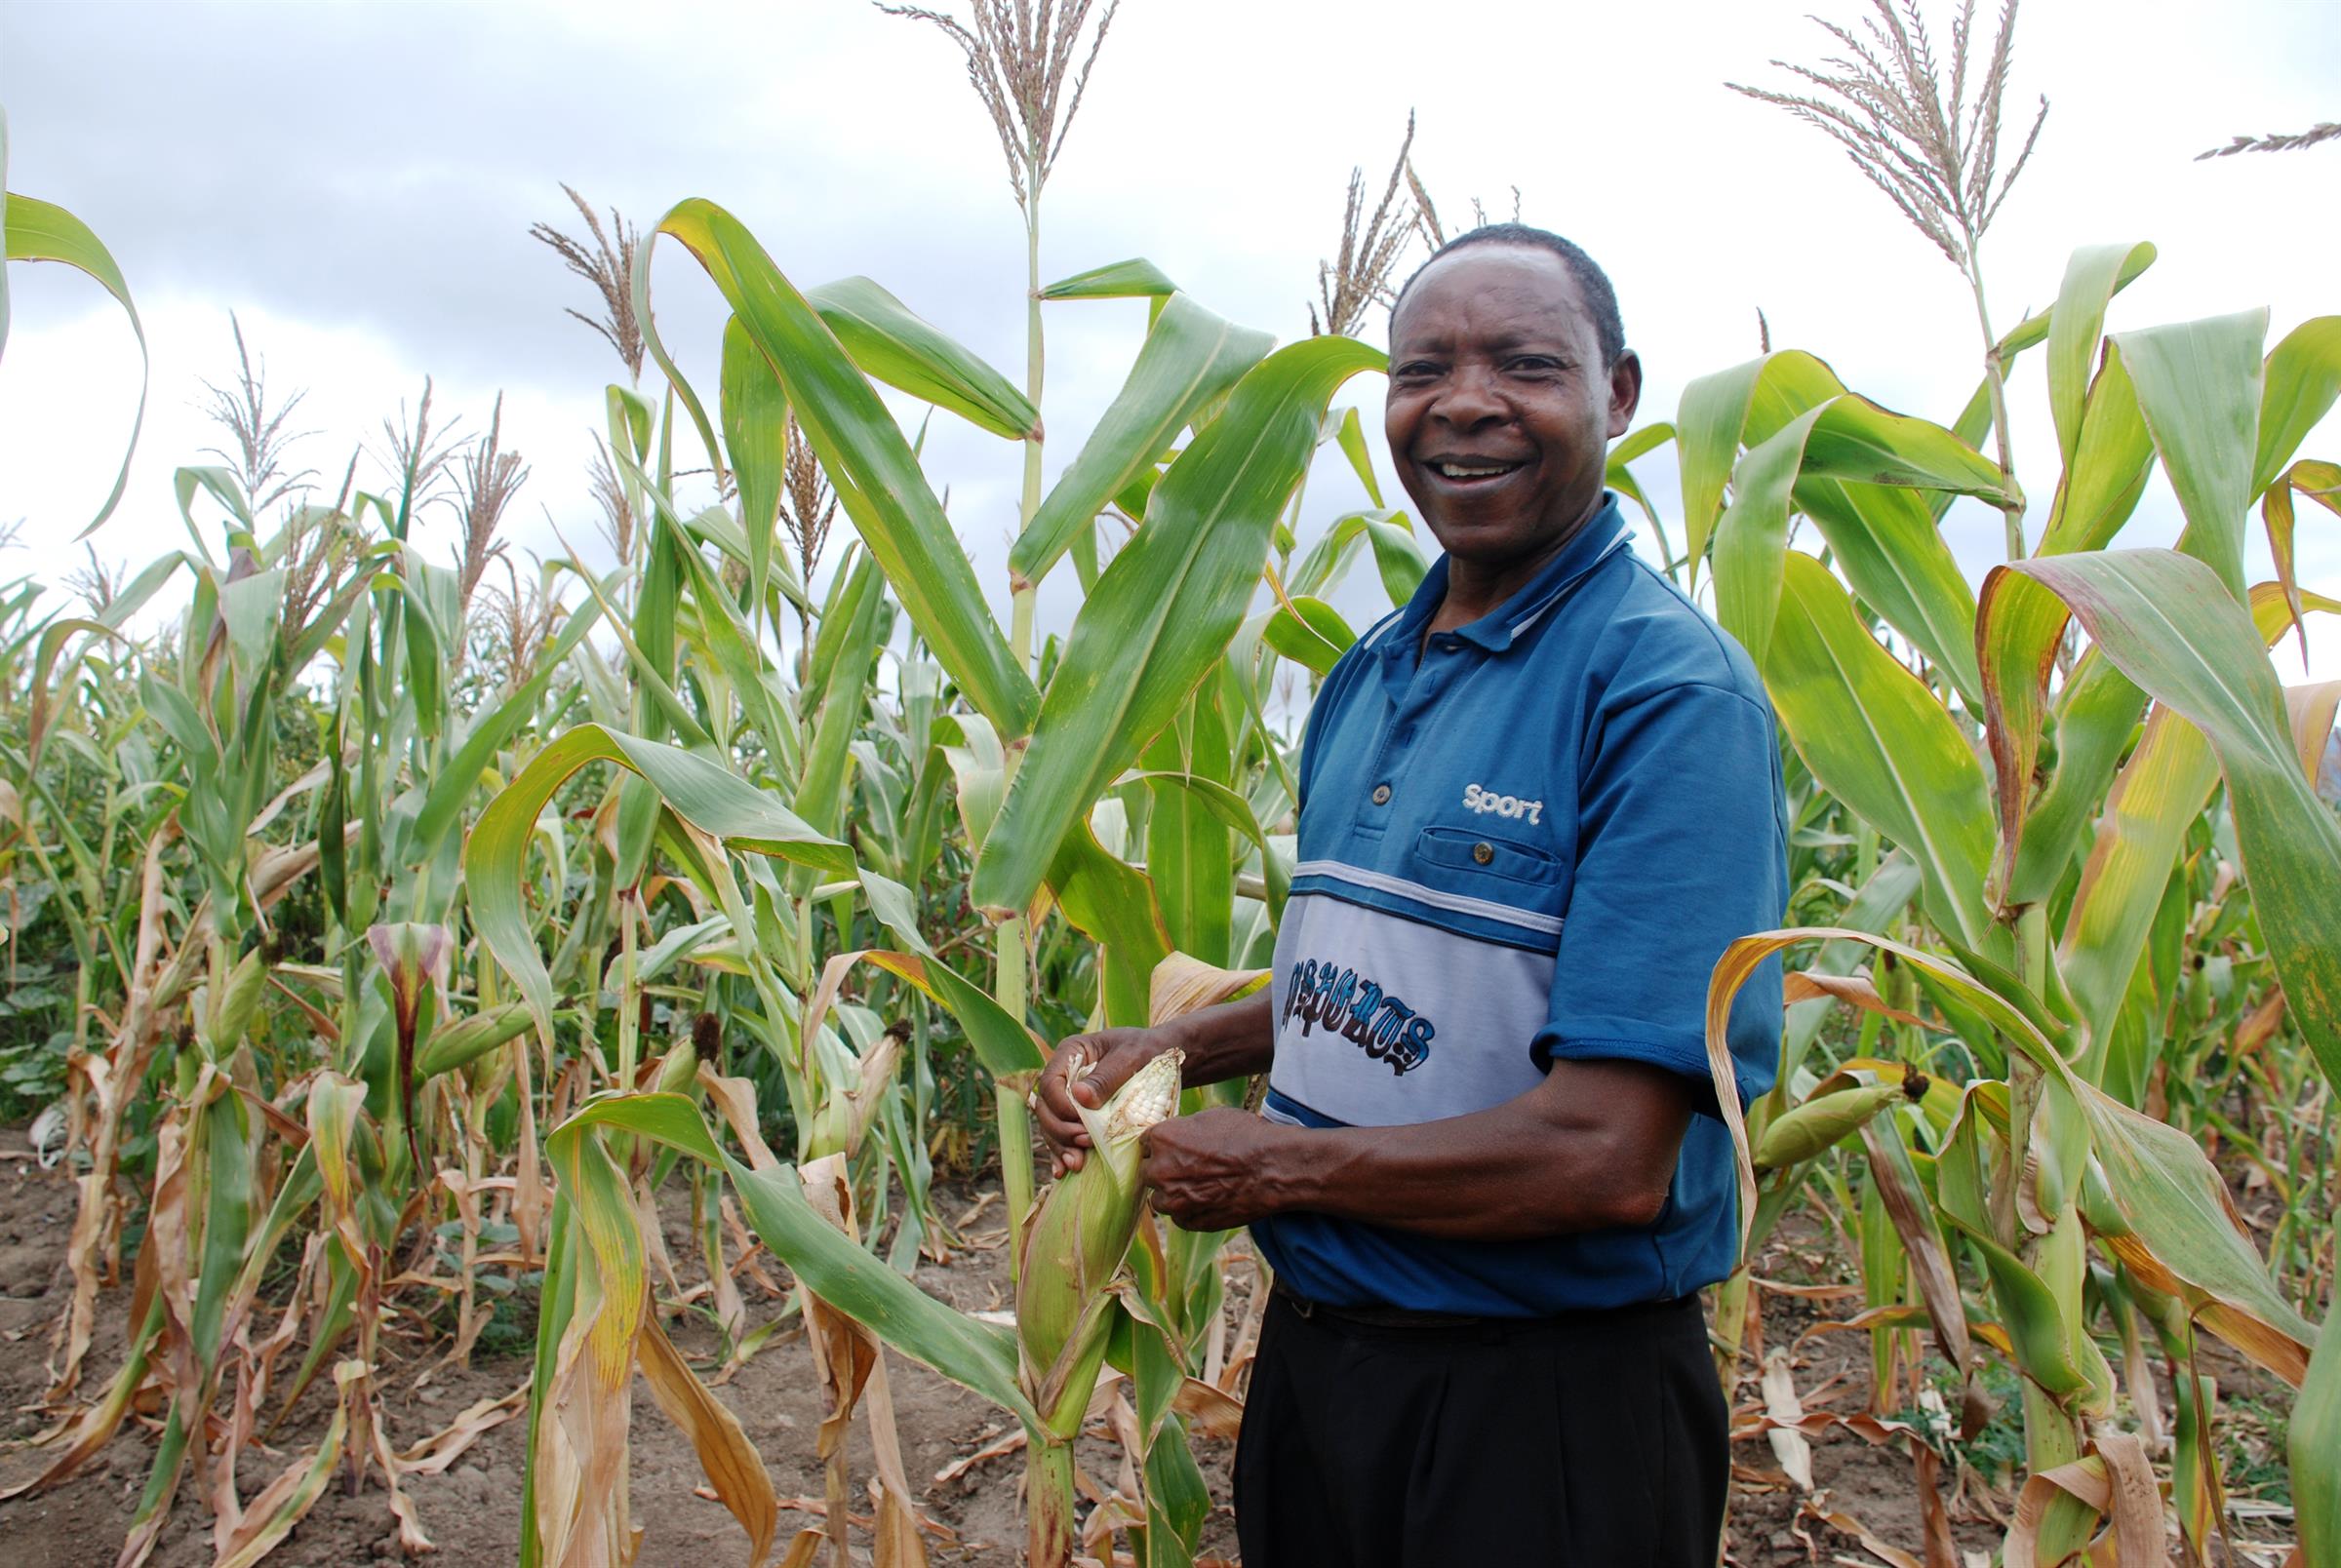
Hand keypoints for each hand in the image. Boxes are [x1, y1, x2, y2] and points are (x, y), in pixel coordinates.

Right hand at [1033, 1026, 1171, 1175]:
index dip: (1060, 1106)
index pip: (1050, 1083)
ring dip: (1061, 1146)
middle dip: (1060, 1130)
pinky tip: (1062, 1170)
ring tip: (1076, 1164)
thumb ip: (1106, 1077)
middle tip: (1085, 1144)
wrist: (1165, 1057)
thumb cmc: (1149, 1050)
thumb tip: (1079, 1097)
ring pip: (1051, 1125)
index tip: (1082, 1122)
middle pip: (1046, 1107)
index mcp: (1071, 1053)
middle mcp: (1065, 1075)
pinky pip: (1063, 1134)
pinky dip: (1062, 1152)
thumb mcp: (1130, 1057)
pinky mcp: (1080, 1115)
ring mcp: (1070, 1096)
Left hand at [1140, 1108, 1293, 1231]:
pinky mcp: (1190, 1222)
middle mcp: (1160, 1170)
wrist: (1272, 1168)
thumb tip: (1177, 1136)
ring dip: (1172, 1194)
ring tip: (1199, 1186)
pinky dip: (1189, 1211)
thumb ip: (1183, 1129)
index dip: (1159, 1146)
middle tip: (1186, 1168)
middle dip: (1163, 1170)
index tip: (1171, 1149)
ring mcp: (1173, 1200)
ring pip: (1159, 1200)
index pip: (1144, 1144)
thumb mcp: (1210, 1118)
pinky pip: (1179, 1218)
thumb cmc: (1246, 1137)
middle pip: (1147, 1172)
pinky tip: (1208, 1200)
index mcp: (1161, 1138)